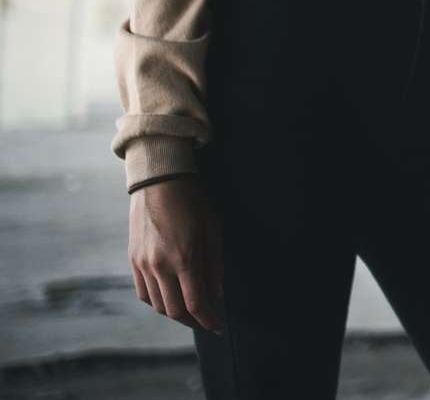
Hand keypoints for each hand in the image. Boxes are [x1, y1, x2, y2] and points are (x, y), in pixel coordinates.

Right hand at [129, 176, 223, 332]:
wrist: (158, 180)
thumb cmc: (192, 201)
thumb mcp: (213, 230)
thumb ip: (215, 266)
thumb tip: (217, 295)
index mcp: (183, 258)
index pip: (196, 303)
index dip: (209, 320)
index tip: (219, 327)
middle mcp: (159, 266)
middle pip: (174, 310)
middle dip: (193, 321)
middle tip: (208, 320)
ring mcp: (142, 264)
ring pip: (157, 305)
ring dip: (175, 313)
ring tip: (191, 311)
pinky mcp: (132, 260)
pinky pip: (143, 293)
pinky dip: (157, 302)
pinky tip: (170, 298)